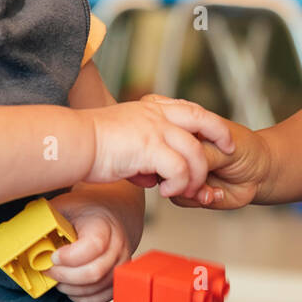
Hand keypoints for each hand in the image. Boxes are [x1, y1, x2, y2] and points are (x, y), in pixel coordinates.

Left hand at [45, 187, 142, 301]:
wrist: (112, 212)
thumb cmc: (85, 210)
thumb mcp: (65, 205)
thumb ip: (46, 218)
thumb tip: (22, 232)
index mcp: (103, 224)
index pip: (92, 246)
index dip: (69, 257)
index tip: (54, 255)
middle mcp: (117, 244)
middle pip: (93, 273)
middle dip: (64, 276)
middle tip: (49, 269)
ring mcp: (121, 263)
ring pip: (95, 288)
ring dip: (70, 287)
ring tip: (58, 276)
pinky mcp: (118, 277)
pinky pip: (100, 297)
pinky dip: (81, 296)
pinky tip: (70, 284)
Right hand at [87, 94, 234, 201]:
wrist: (72, 142)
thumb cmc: (89, 145)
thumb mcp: (123, 139)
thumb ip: (142, 152)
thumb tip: (150, 175)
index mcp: (150, 109)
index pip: (188, 109)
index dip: (208, 121)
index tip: (220, 134)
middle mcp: (156, 115)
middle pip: (202, 118)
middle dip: (221, 134)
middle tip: (229, 151)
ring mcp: (155, 129)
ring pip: (194, 151)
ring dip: (196, 174)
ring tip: (187, 189)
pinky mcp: (149, 147)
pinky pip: (178, 168)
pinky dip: (179, 183)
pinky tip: (167, 192)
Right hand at [155, 105, 272, 209]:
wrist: (263, 173)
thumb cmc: (247, 150)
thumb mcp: (225, 148)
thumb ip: (202, 154)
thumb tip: (178, 162)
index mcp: (189, 130)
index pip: (169, 136)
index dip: (174, 147)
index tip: (196, 153)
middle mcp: (183, 151)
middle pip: (165, 161)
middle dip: (182, 172)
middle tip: (200, 177)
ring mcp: (185, 171)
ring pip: (170, 182)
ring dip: (190, 190)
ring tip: (209, 190)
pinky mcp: (190, 190)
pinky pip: (180, 198)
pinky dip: (197, 199)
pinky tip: (213, 195)